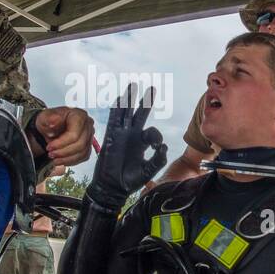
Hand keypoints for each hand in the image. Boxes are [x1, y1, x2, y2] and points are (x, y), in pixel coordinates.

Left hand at [30, 106, 94, 165]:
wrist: (50, 128)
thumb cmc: (49, 121)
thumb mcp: (44, 118)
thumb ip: (49, 119)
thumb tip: (55, 120)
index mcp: (78, 115)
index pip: (74, 134)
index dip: (61, 143)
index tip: (49, 147)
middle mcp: (87, 124)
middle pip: (80, 144)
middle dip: (64, 152)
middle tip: (51, 154)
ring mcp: (89, 135)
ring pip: (82, 152)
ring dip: (67, 158)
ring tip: (54, 158)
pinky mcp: (88, 145)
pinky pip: (83, 157)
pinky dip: (71, 160)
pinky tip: (61, 160)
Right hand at [86, 84, 165, 208]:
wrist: (112, 187)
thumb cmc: (129, 181)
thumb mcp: (148, 170)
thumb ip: (158, 159)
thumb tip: (164, 146)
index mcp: (141, 143)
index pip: (151, 131)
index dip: (156, 135)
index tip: (157, 146)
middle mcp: (132, 136)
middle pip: (139, 114)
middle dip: (145, 101)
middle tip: (152, 88)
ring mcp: (121, 135)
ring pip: (125, 113)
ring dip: (129, 99)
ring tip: (133, 85)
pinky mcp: (111, 137)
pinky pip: (113, 120)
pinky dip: (116, 110)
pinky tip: (120, 99)